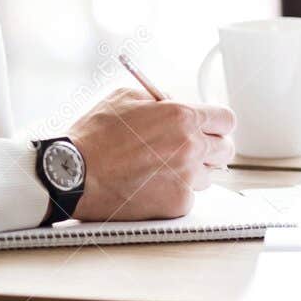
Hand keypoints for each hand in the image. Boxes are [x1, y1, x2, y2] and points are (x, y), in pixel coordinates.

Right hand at [65, 88, 235, 220]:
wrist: (74, 173)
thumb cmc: (94, 135)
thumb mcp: (125, 97)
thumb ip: (159, 99)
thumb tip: (174, 105)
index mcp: (182, 116)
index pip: (226, 119)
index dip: (217, 123)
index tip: (210, 127)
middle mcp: (191, 147)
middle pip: (225, 149)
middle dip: (211, 146)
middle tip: (190, 148)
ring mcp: (187, 178)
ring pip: (208, 175)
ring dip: (192, 170)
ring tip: (159, 167)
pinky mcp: (177, 203)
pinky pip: (188, 196)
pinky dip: (173, 191)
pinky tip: (149, 184)